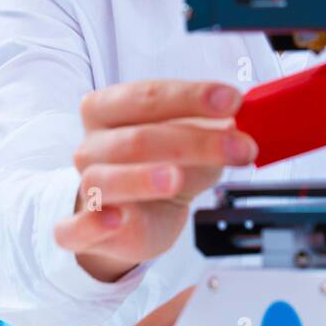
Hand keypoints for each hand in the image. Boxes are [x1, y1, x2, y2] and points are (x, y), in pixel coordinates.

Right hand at [54, 79, 256, 281]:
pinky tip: (114, 220)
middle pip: (136, 139)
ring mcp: (85, 187)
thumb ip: (215, 127)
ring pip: (105, 179)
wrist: (134, 215)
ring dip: (142, 178)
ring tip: (176, 179)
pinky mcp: (83, 229)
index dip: (190, 96)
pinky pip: (74, 228)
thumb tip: (251, 117)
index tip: (232, 100)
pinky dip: (91, 224)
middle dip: (194, 141)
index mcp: (108, 109)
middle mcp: (92, 145)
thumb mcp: (191, 139)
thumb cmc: (158, 165)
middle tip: (239, 146)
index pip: (146, 96)